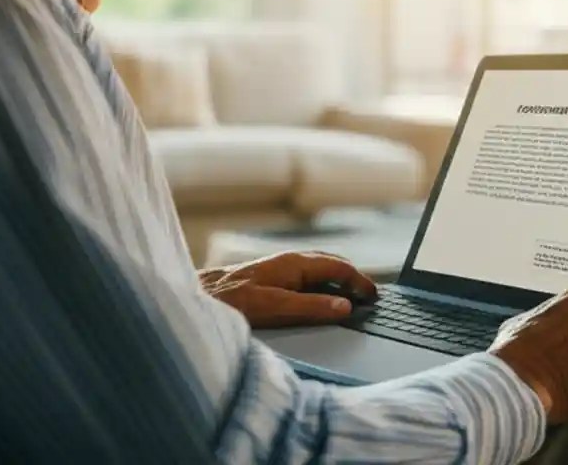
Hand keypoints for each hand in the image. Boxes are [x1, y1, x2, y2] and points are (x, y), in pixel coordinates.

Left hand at [199, 252, 376, 328]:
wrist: (193, 299)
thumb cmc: (228, 302)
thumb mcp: (274, 307)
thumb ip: (311, 306)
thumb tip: (345, 306)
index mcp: (294, 262)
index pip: (339, 266)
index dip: (360, 282)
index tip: (374, 296)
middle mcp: (288, 261)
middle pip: (331, 263)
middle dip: (353, 277)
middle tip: (369, 295)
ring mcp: (277, 268)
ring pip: (317, 268)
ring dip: (338, 280)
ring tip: (351, 295)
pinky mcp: (268, 278)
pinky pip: (304, 276)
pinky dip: (321, 284)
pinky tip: (318, 296)